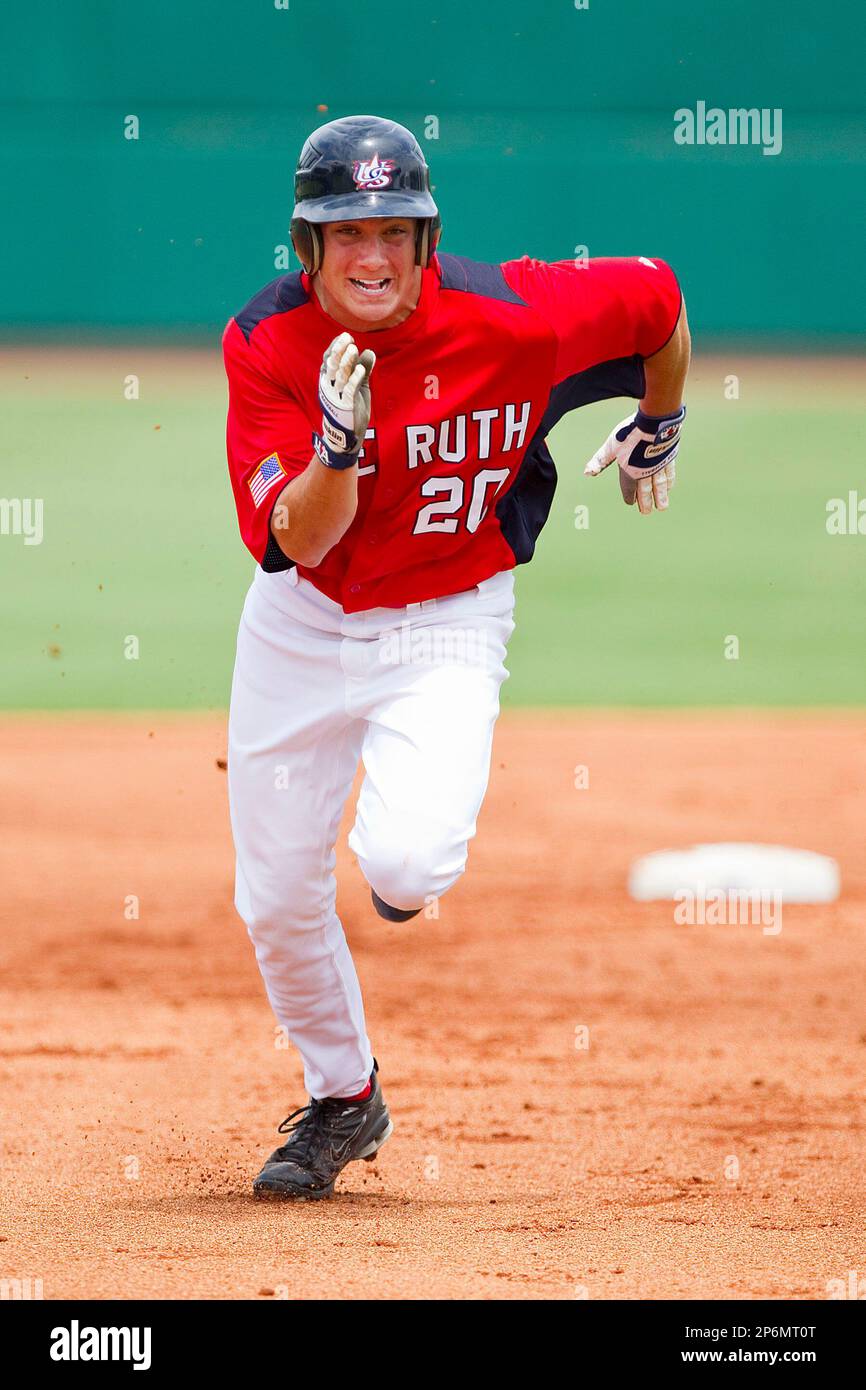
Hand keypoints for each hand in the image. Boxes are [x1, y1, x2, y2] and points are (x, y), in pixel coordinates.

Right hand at [314, 332, 375, 469]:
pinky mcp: (345, 406)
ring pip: (339, 376)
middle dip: (339, 351)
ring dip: (347, 362)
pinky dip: (354, 379)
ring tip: (354, 349)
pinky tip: (361, 370)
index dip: (335, 347)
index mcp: (329, 380)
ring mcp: (336, 396)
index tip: (345, 337)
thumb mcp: (358, 386)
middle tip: (347, 339)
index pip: (329, 360)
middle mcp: (329, 386)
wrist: (348, 433)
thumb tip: (369, 351)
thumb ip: (363, 369)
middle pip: (332, 365)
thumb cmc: (351, 408)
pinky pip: (349, 390)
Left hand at [584, 404, 684, 514]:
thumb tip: (587, 473)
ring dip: (660, 496)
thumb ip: (600, 460)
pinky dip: (669, 481)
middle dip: (646, 501)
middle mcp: (645, 471)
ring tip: (662, 507)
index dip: (629, 496)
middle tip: (646, 512)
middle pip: (645, 490)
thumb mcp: (610, 446)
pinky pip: (669, 473)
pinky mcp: (669, 457)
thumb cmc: (629, 433)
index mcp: (630, 471)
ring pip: (659, 485)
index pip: (629, 488)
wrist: (653, 422)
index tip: (631, 503)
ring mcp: (658, 465)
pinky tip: (669, 487)